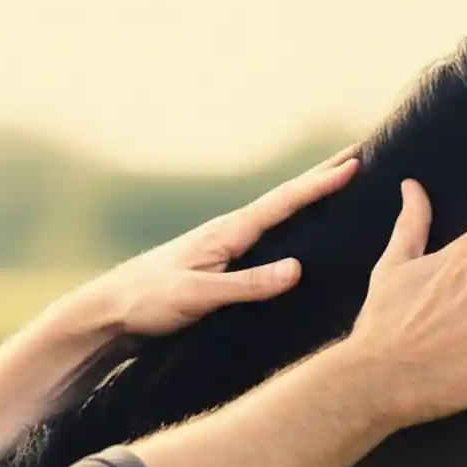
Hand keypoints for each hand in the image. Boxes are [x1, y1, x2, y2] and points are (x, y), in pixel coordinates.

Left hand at [76, 145, 360, 336]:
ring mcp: (227, 246)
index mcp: (229, 232)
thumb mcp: (199, 295)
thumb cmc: (148, 301)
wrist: (108, 312)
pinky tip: (304, 231)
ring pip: (280, 215)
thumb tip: (297, 270)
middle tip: (358, 154)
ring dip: (311, 197)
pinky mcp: (224, 264)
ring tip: (340, 183)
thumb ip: (247, 285)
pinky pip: (271, 236)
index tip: (355, 163)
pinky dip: (294, 222)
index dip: (321, 184)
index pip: (284, 202)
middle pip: (286, 198)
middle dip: (322, 176)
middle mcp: (231, 232)